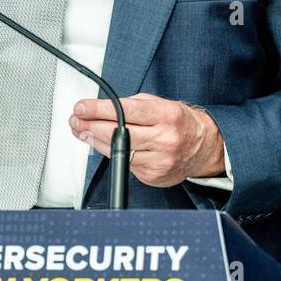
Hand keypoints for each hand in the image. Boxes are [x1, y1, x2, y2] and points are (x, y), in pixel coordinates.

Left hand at [68, 93, 224, 187]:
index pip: (125, 111)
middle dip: (90, 126)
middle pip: (117, 133)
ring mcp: (159, 160)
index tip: (82, 107)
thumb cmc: (181, 123)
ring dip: (94, 141)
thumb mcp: (162, 104)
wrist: (204, 148)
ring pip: (117, 151)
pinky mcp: (153, 176)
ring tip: (82, 131)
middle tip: (75, 120)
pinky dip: (111, 153)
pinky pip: (125, 163)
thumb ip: (135, 105)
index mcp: (167, 115)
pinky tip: (101, 145)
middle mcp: (165, 139)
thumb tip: (102, 109)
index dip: (98, 109)